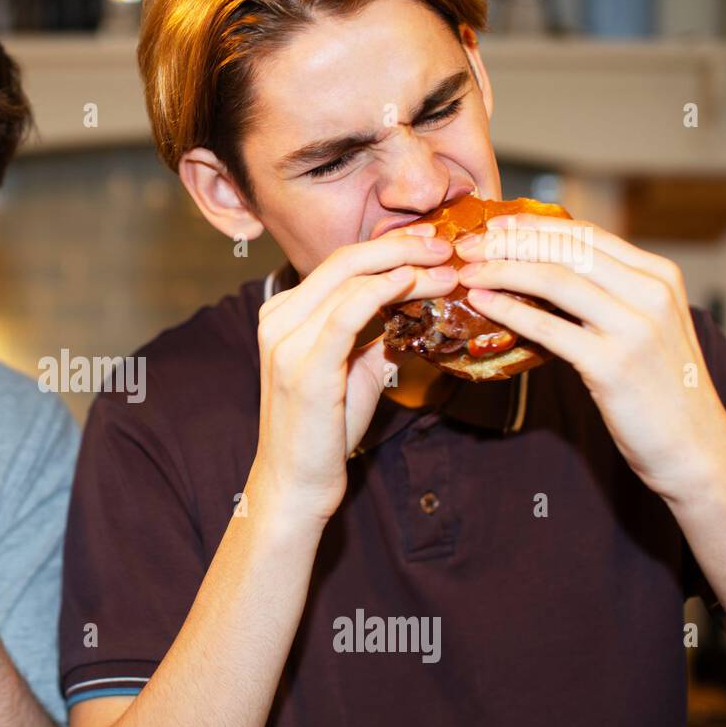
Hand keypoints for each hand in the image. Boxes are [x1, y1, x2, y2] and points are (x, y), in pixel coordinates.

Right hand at [248, 224, 458, 524]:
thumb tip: (414, 306)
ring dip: (406, 268)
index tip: (432, 243)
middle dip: (401, 246)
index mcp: (284, 315)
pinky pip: (347, 312)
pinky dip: (384, 290)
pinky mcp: (303, 366)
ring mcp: (286, 341)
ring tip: (447, 269)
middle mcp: (278, 320)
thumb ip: (373, 334)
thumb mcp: (353, 369)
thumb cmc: (324, 431)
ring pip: (350, 281)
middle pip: (344, 261)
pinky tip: (415, 283)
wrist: (297, 482)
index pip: (340, 263)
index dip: (389, 247)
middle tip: (446, 244)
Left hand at [455, 213, 725, 501]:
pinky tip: (483, 303)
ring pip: (554, 281)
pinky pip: (549, 328)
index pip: (587, 235)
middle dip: (509, 242)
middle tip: (468, 244)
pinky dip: (509, 311)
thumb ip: (607, 294)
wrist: (691, 444)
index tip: (494, 224)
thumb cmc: (657, 386)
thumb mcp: (642, 325)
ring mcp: (633, 328)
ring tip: (468, 271)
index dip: (534, 225)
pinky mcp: (612, 365)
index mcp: (658, 276)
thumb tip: (543, 271)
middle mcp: (650, 294)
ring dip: (502, 271)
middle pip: (566, 251)